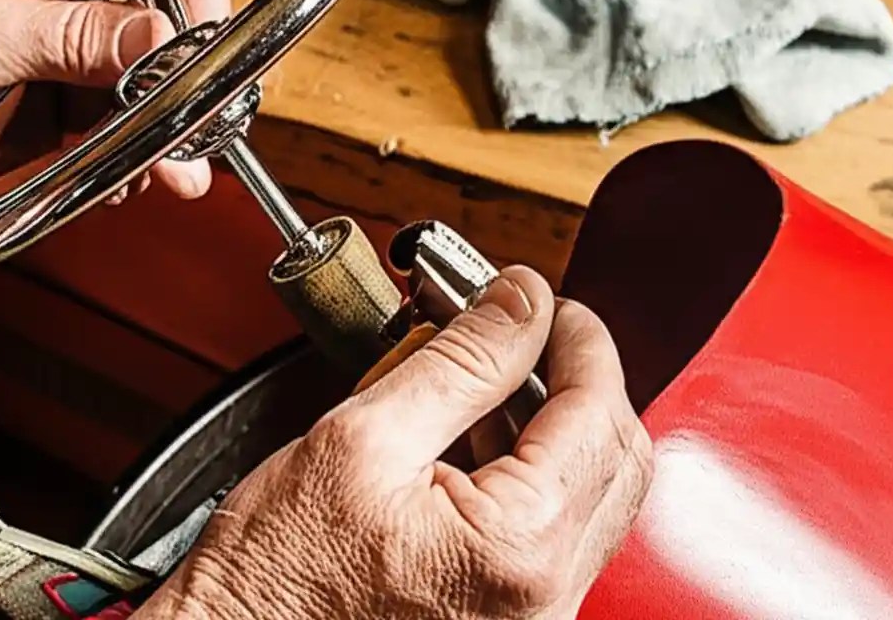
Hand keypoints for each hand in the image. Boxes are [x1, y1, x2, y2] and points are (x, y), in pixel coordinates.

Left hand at [0, 0, 229, 200]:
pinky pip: (133, 120)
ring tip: (167, 165)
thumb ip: (64, 35)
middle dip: (198, 65)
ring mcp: (81, 46)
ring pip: (164, 74)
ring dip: (174, 124)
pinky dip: (141, 153)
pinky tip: (127, 173)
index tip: (213, 19)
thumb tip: (153, 37)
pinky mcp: (76, 96)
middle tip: (195, 115)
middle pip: (180, 6)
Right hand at [135, 267, 653, 618]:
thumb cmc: (276, 578)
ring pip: (593, 497)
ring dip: (554, 427)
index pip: (597, 414)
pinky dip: (532, 478)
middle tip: (524, 333)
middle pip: (616, 458)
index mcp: (517, 549)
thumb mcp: (360, 440)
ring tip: (486, 384)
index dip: (577, 339)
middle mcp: (545, 600)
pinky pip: (555, 537)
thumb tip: (519, 303)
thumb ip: (460, 362)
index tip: (544, 303)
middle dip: (577, 380)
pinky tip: (477, 443)